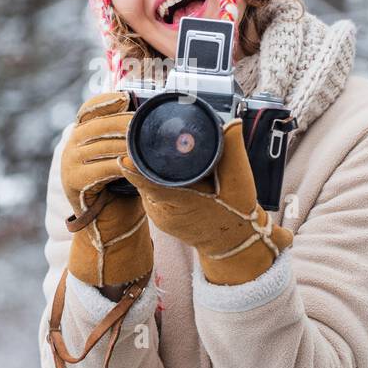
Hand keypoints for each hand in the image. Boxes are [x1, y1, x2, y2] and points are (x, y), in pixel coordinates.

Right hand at [61, 92, 152, 288]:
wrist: (110, 219)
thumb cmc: (121, 183)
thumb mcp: (121, 152)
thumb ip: (125, 133)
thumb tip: (148, 107)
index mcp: (81, 132)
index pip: (90, 107)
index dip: (106, 100)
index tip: (126, 97)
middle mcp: (71, 143)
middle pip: (100, 125)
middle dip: (126, 123)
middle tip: (150, 124)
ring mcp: (70, 162)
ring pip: (104, 146)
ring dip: (129, 145)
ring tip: (150, 144)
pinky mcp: (74, 181)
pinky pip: (103, 168)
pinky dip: (123, 166)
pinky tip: (137, 165)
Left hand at [116, 117, 291, 285]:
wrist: (234, 243)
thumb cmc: (237, 213)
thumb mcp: (240, 182)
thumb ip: (234, 151)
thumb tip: (233, 123)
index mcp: (179, 201)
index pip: (147, 180)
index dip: (135, 165)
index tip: (128, 148)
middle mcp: (162, 210)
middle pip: (144, 176)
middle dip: (148, 158)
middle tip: (159, 138)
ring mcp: (157, 215)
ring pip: (145, 182)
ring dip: (152, 168)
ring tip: (169, 156)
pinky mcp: (157, 215)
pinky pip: (150, 190)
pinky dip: (157, 179)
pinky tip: (170, 171)